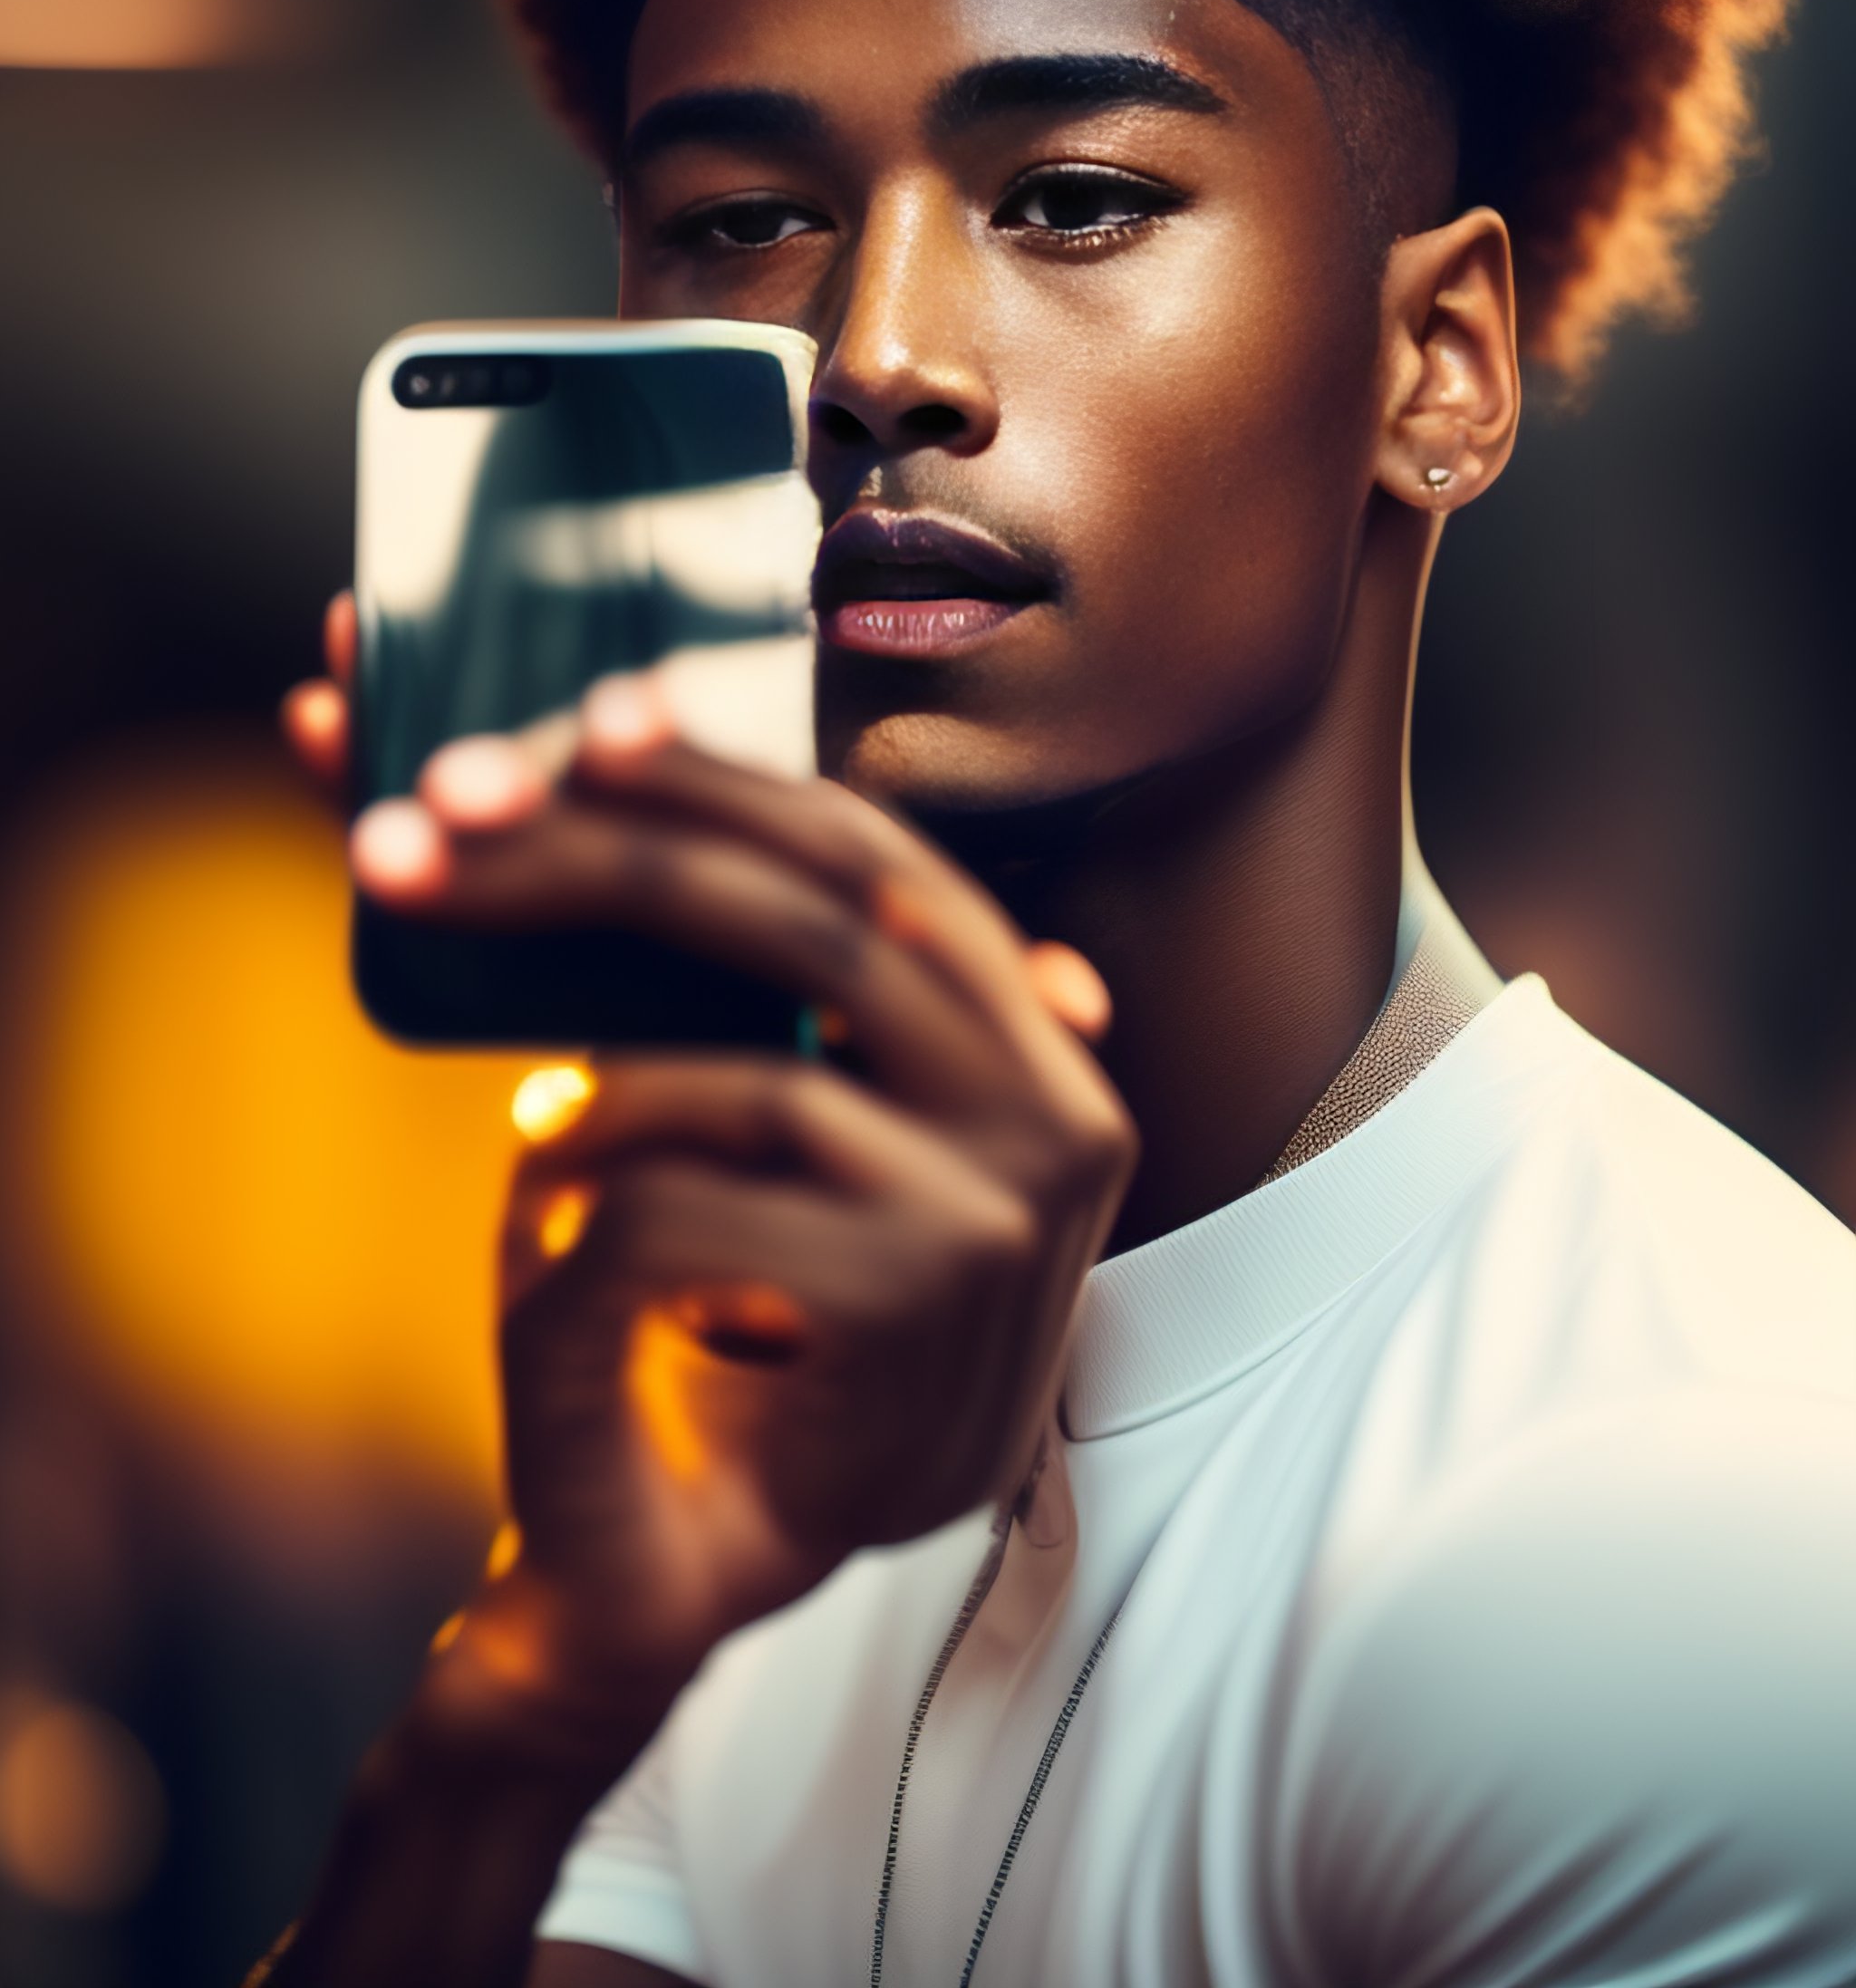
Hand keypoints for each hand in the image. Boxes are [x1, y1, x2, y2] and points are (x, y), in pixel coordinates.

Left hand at [279, 611, 1134, 1763]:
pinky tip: (557, 1247)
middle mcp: (1054, 1107)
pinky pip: (693, 1208)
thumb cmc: (726, 1289)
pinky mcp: (921, 1312)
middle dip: (609, 853)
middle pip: (822, 921)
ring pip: (754, 1077)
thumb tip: (608, 712)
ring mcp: (1005, 1213)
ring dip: (591, 1091)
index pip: (875, 856)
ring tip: (528, 1137)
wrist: (712, 1544)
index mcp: (1026, 1032)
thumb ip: (713, 951)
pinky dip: (588, 1207)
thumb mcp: (739, 1105)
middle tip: (423, 817)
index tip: (588, 716)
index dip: (731, 777)